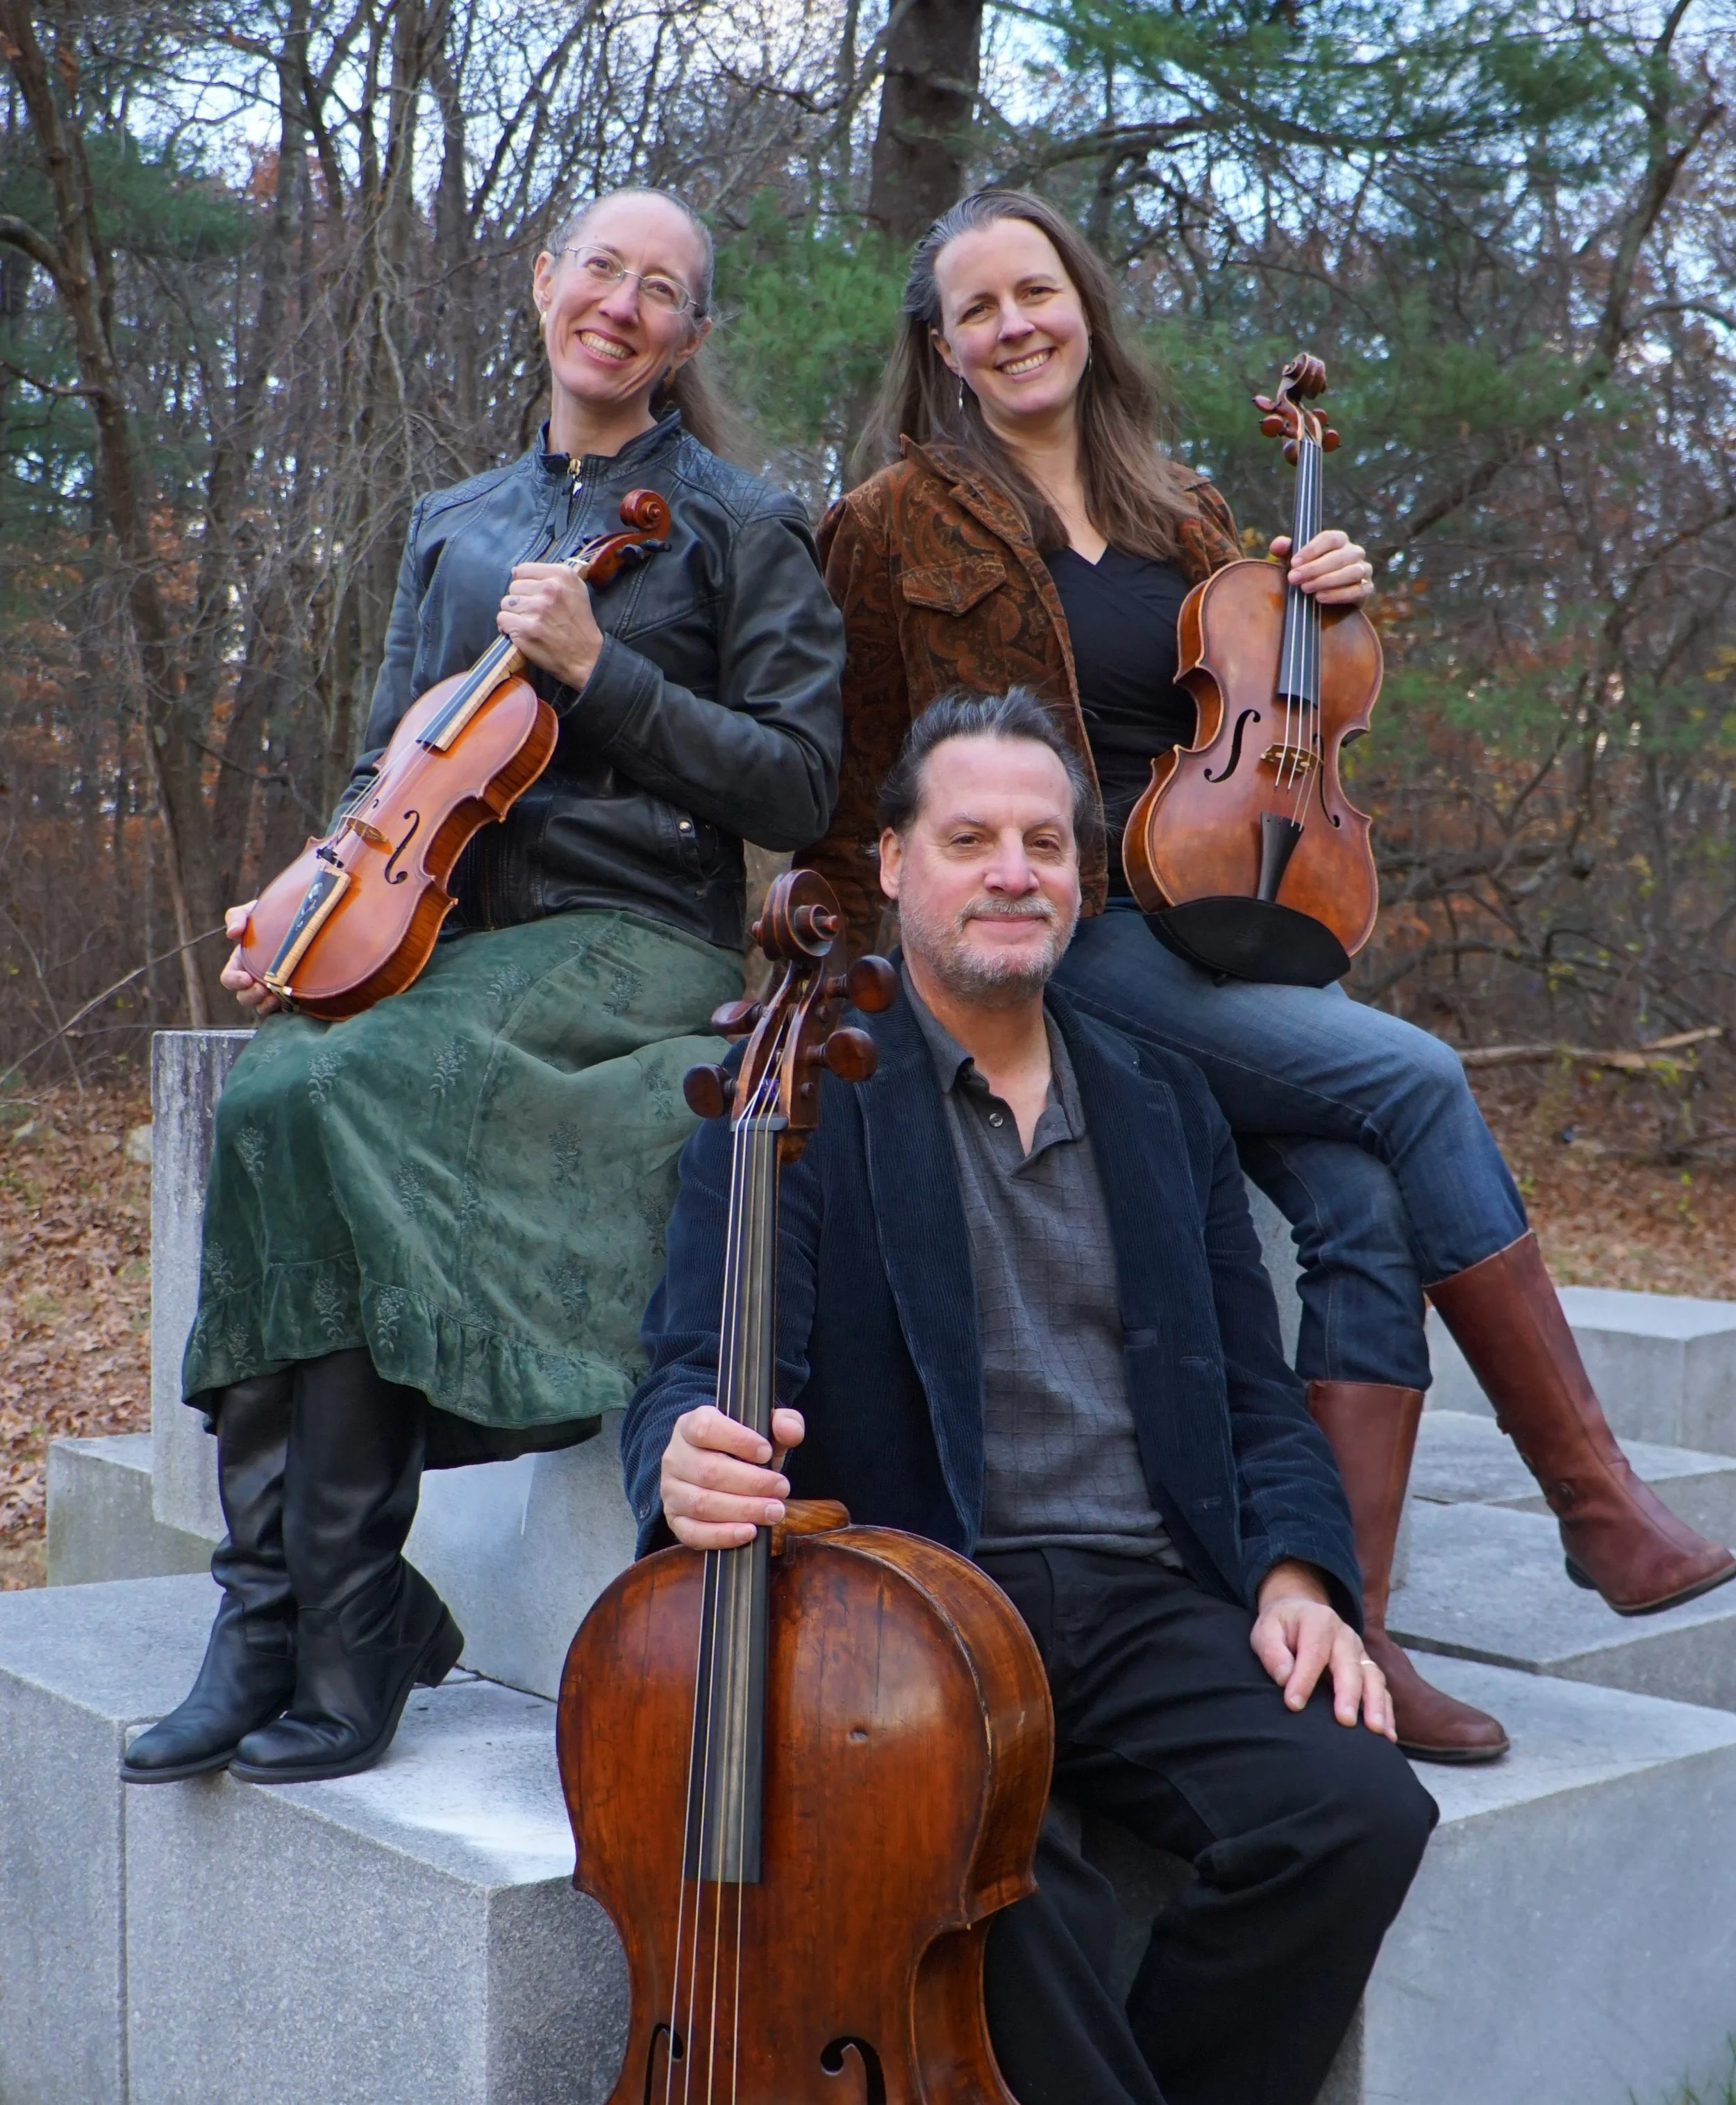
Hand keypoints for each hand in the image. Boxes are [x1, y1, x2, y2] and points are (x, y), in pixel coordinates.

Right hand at [219, 901, 280, 1016]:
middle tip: (264, 987)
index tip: (247, 978)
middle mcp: (253, 979)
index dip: (234, 981)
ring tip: (277, 994)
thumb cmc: (273, 914)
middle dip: (251, 995)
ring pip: (260, 1007)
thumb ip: (237, 917)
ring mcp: (271, 988)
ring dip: (265, 1004)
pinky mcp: (289, 994)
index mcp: (241, 963)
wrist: (304, 920)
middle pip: (243, 997)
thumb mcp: (252, 911)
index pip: (228, 980)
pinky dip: (281, 1008)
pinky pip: (281, 1010)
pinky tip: (291, 998)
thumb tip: (231, 934)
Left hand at [497, 560, 604, 689]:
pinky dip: (508, 628)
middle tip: (534, 614)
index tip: (534, 596)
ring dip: (514, 615)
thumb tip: (515, 571)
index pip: (524, 569)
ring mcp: (537, 609)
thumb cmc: (580, 624)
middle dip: (520, 600)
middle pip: (514, 587)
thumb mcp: (576, 590)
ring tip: (529, 624)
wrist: (587, 657)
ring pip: (506, 603)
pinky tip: (521, 633)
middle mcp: (550, 589)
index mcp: (562, 575)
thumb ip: (550, 576)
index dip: (525, 584)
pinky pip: (502, 620)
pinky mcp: (526, 628)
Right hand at [660, 1403, 806, 1549]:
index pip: (705, 1428)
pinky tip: (749, 1532)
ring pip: (701, 1504)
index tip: (766, 1452)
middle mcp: (676, 1457)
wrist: (718, 1470)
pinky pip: (693, 1533)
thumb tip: (790, 1430)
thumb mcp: (763, 1431)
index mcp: (690, 1425)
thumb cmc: (742, 1449)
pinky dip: (722, 1535)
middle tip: (782, 1489)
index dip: (738, 1441)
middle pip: (708, 1471)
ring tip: (773, 1511)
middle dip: (751, 1483)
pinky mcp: (674, 1519)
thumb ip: (782, 1424)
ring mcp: (671, 1490)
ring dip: (742, 1511)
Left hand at [1250, 1558, 1392, 1738]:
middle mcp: (1345, 1636)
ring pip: (1373, 1677)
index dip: (1304, 1679)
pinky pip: (1382, 1689)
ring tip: (1375, 1730)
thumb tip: (1283, 1678)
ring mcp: (1360, 1652)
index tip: (1293, 1704)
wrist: (1300, 1612)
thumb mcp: (1266, 1630)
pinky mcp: (1367, 1668)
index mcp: (1318, 1621)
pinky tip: (1388, 1734)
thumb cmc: (1281, 1627)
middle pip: (1350, 1665)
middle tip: (1345, 1721)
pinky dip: (1387, 1711)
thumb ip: (1272, 1651)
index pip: (1314, 1652)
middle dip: (1349, 1694)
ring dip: (1375, 1704)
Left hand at [1270, 529, 1373, 605]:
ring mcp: (1364, 569)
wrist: (1327, 597)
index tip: (1293, 563)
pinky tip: (1321, 598)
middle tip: (1294, 579)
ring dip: (1326, 581)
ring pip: (1351, 572)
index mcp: (1339, 540)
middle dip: (1314, 568)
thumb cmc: (1310, 573)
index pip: (1330, 538)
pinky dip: (1338, 594)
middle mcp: (1354, 552)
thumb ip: (1286, 551)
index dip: (1312, 549)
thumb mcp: (1296, 561)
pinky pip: (1357, 590)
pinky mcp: (1367, 588)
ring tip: (1306, 589)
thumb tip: (1277, 545)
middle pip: (1340, 556)